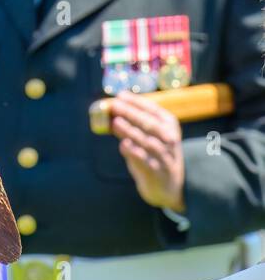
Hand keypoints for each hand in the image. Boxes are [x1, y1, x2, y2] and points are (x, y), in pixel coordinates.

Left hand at [110, 92, 185, 212]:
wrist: (168, 185)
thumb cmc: (154, 153)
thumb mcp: (150, 135)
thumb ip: (133, 123)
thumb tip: (110, 109)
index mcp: (170, 125)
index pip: (154, 110)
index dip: (137, 101)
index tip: (120, 95)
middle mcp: (170, 139)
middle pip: (150, 124)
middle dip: (131, 113)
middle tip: (115, 105)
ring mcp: (165, 155)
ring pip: (147, 141)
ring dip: (131, 131)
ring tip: (116, 122)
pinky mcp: (157, 171)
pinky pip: (145, 159)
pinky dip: (134, 152)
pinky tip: (124, 144)